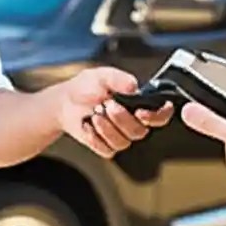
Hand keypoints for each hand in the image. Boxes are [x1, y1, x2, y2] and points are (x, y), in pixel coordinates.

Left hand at [56, 67, 174, 157]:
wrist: (65, 101)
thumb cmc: (87, 87)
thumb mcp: (101, 76)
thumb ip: (118, 78)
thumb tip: (133, 86)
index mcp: (139, 105)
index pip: (160, 115)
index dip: (157, 116)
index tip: (142, 112)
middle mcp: (133, 122)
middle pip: (139, 131)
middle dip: (122, 119)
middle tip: (107, 105)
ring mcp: (120, 136)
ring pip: (123, 142)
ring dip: (106, 128)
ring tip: (95, 113)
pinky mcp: (106, 147)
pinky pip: (107, 149)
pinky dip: (95, 137)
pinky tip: (88, 125)